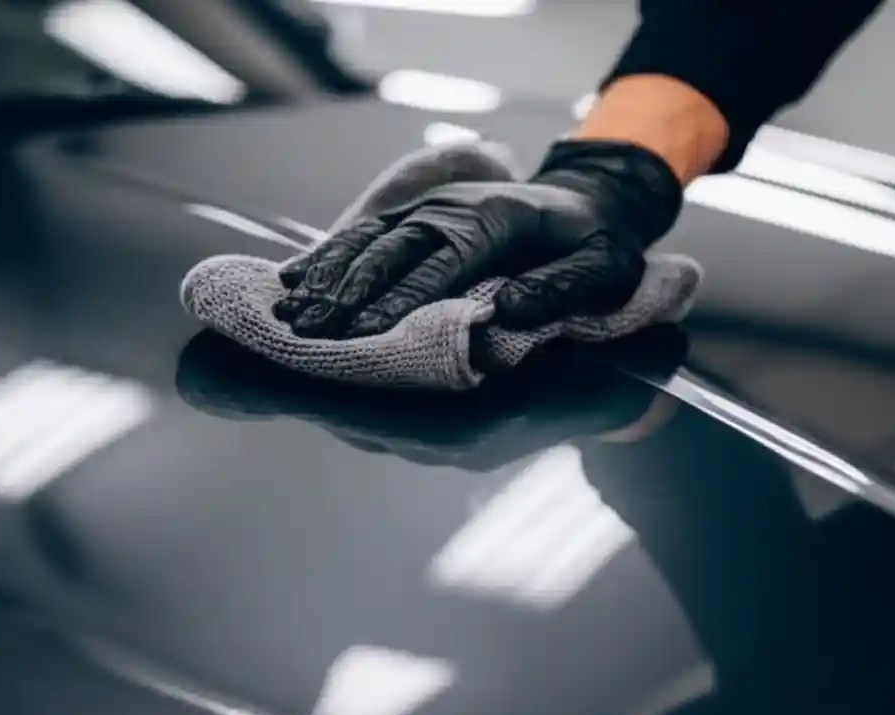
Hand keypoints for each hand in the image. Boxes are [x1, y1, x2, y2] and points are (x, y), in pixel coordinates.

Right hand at [274, 140, 682, 337]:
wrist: (586, 200)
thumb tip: (508, 310)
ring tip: (290, 314)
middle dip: (348, 294)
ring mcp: (426, 210)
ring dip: (326, 276)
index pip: (442, 266)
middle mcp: (450, 210)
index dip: (403, 301)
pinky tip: (290, 282)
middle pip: (390, 252)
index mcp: (494, 221)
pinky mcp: (412, 216)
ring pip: (366, 241)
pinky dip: (324, 257)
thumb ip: (562, 287)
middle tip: (311, 333)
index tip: (367, 334)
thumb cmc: (596, 244)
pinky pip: (361, 233)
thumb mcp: (604, 266)